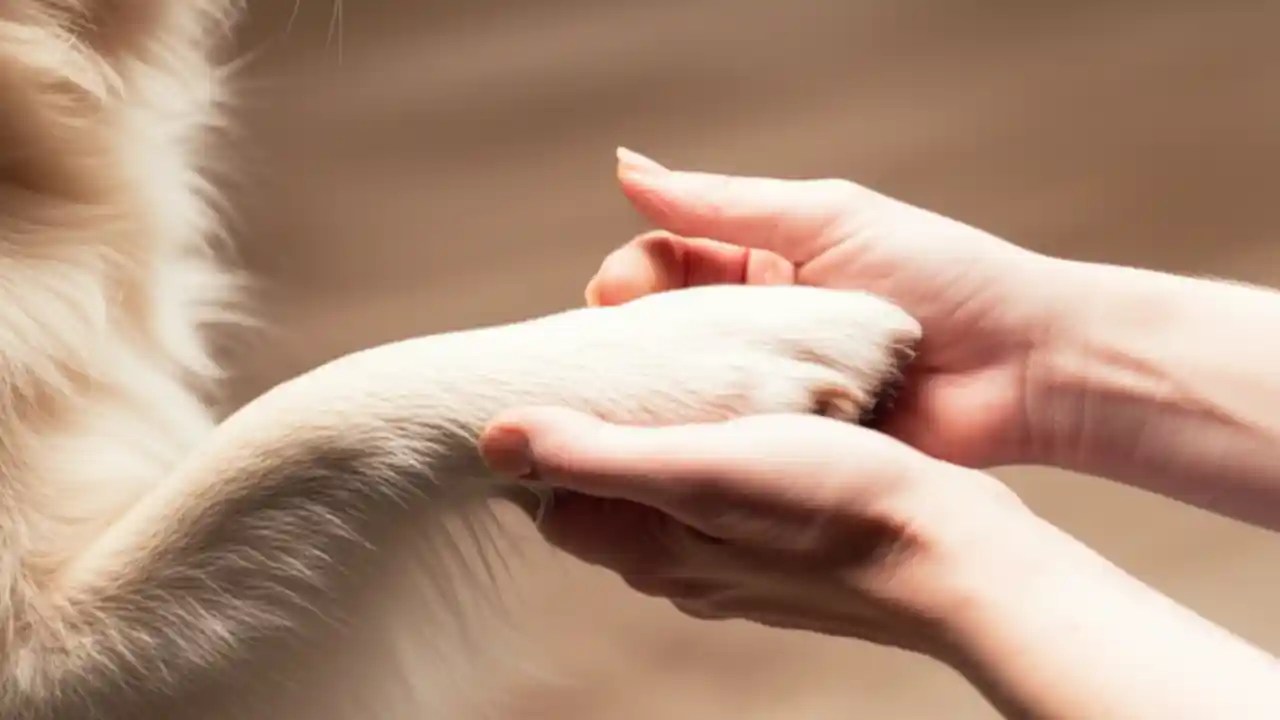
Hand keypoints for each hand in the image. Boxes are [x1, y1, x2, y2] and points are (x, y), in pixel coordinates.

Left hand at [480, 407, 1033, 658]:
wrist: (955, 553)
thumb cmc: (832, 505)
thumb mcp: (702, 468)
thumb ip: (596, 456)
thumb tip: (496, 440)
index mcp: (654, 551)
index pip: (557, 504)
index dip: (543, 444)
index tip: (554, 381)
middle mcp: (689, 566)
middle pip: (611, 498)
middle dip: (599, 437)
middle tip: (612, 366)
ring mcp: (740, 561)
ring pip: (671, 493)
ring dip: (663, 440)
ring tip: (677, 376)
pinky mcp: (787, 542)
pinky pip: (726, 493)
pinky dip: (718, 452)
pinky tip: (748, 412)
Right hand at [590, 149, 1069, 466]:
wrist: (1026, 367)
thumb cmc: (943, 276)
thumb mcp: (827, 219)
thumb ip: (724, 201)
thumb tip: (627, 165)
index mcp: (769, 260)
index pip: (672, 260)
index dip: (634, 275)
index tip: (611, 294)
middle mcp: (764, 323)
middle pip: (668, 325)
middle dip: (632, 334)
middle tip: (609, 352)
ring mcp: (778, 386)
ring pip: (692, 386)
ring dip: (659, 389)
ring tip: (625, 401)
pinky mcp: (798, 441)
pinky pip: (734, 440)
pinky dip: (702, 438)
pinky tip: (669, 442)